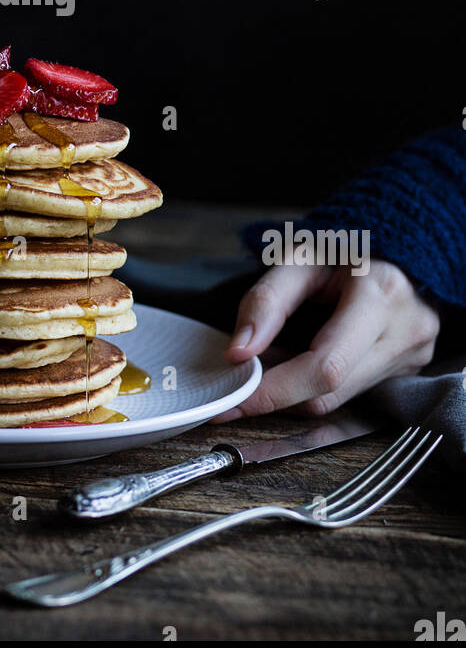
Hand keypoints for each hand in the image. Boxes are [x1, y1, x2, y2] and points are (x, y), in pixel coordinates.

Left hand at [212, 257, 439, 420]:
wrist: (395, 249)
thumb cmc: (343, 247)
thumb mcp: (298, 258)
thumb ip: (266, 301)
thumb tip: (238, 353)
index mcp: (381, 295)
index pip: (326, 367)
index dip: (276, 391)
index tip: (233, 401)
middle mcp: (405, 332)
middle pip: (329, 392)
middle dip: (276, 391)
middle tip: (241, 376)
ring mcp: (414, 354)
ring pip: (337, 399)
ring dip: (295, 388)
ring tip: (275, 355)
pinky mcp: (409, 368)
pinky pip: (351, 391)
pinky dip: (316, 384)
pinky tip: (303, 358)